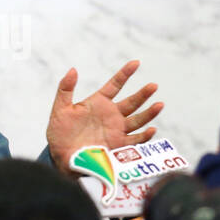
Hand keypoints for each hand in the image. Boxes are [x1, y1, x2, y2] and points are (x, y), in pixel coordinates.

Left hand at [46, 60, 162, 169]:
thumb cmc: (60, 133)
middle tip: (153, 86)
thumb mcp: (60, 109)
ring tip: (159, 105)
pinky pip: (135, 141)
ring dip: (149, 113)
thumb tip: (73, 69)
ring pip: (137, 120)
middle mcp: (111, 115)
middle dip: (143, 94)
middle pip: (131, 102)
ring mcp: (117, 130)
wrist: (61, 157)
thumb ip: (65, 89)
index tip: (136, 63)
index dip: (125, 74)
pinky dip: (144, 136)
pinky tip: (151, 130)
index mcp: (99, 103)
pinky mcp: (118, 146)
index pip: (115, 84)